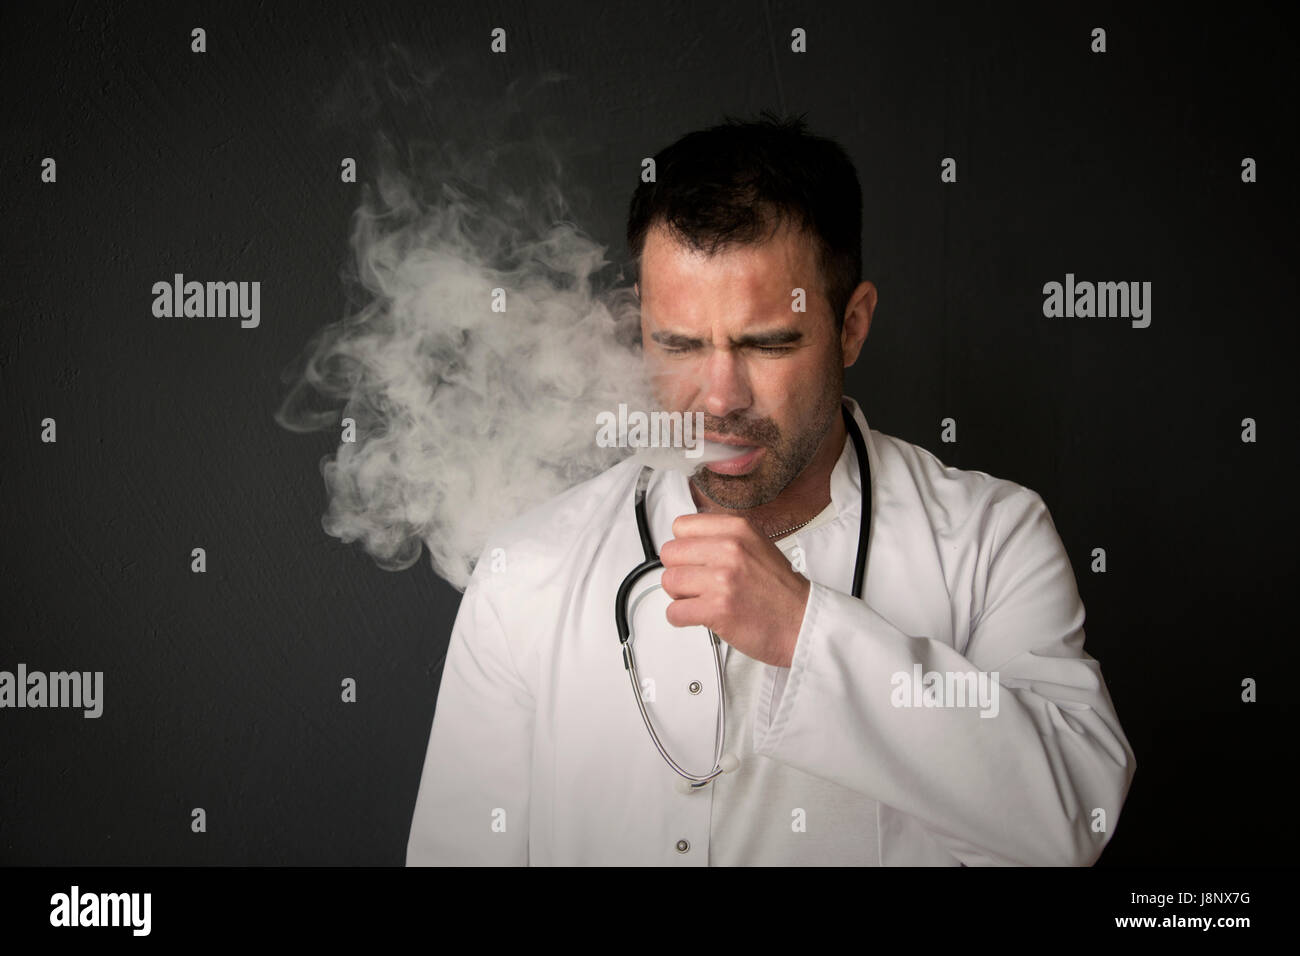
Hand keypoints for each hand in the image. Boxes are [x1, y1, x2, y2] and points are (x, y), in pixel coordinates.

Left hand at [658, 513, 810, 667]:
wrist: (803, 623)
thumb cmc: (781, 591)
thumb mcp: (757, 546)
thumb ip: (723, 538)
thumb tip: (687, 541)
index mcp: (738, 529)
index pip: (681, 526)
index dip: (684, 546)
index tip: (691, 559)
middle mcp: (730, 549)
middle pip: (670, 553)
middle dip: (679, 571)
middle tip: (695, 583)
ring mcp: (723, 579)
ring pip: (669, 581)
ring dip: (679, 596)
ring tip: (700, 600)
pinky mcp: (717, 609)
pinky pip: (674, 612)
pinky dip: (681, 618)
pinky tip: (699, 617)